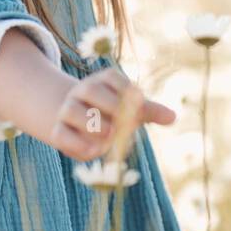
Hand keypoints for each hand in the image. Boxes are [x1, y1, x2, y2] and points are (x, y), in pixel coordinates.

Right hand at [48, 67, 175, 161]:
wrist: (76, 121)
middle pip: (90, 90)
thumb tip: (173, 117)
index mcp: (102, 80)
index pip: (113, 78)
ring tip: (110, 137)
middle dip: (109, 106)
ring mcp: (67, 109)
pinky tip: (94, 153)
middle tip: (123, 124)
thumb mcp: (131, 109)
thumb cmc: (111, 113)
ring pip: (72, 110)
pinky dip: (76, 144)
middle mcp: (82, 90)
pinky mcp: (57, 131)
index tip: (140, 107)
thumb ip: (149, 111)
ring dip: (92, 125)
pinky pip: (61, 134)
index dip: (127, 91)